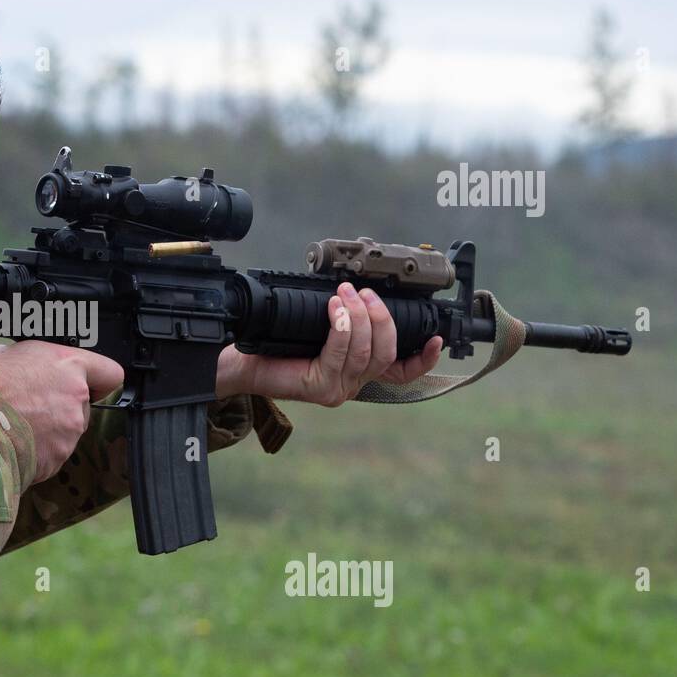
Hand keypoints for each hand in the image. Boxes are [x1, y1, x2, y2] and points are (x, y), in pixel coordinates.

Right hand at [0, 341, 123, 482]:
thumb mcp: (7, 355)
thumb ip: (36, 362)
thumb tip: (37, 369)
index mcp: (68, 365)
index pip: (109, 372)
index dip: (98, 378)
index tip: (87, 382)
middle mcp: (76, 398)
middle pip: (83, 403)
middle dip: (62, 405)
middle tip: (30, 404)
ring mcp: (70, 431)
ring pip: (67, 429)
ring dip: (49, 428)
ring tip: (15, 423)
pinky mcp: (58, 458)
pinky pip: (53, 452)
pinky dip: (38, 449)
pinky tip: (14, 441)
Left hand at [217, 282, 443, 406]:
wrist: (242, 364)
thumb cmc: (276, 345)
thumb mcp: (317, 328)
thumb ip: (343, 319)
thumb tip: (358, 288)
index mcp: (357, 372)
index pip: (401, 373)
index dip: (423, 358)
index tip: (435, 337)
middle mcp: (352, 384)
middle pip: (387, 354)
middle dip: (382, 318)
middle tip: (365, 293)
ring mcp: (338, 388)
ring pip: (366, 353)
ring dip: (360, 317)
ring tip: (346, 294)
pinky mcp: (320, 387)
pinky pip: (341, 354)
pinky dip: (342, 327)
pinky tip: (336, 309)